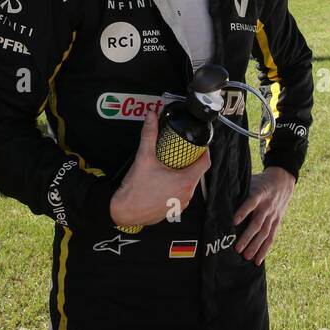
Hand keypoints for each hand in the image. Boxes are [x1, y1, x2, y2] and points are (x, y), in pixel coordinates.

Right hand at [110, 112, 210, 228]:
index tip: (199, 145)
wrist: (124, 211)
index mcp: (185, 182)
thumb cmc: (135, 189)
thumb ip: (149, 134)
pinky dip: (175, 187)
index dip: (204, 151)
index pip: (205, 163)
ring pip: (188, 185)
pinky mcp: (173, 210)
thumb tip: (151, 118)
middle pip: (196, 173)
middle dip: (190, 162)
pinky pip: (180, 195)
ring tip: (171, 166)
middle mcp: (186, 195)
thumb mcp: (144, 157)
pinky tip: (164, 181)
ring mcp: (180, 204)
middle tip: (181, 153)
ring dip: (182, 175)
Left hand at [232, 166, 294, 264]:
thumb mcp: (250, 180)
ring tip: (246, 257)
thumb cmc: (260, 182)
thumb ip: (238, 188)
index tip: (234, 221)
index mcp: (259, 194)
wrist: (283, 181)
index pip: (251, 202)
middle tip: (238, 248)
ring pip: (265, 233)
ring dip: (256, 246)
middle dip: (248, 237)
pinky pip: (271, 237)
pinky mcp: (277, 222)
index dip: (243, 211)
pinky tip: (258, 260)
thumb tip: (218, 194)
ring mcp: (273, 215)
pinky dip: (265, 250)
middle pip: (257, 223)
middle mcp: (267, 206)